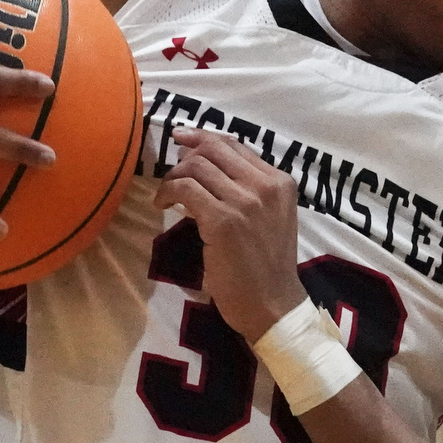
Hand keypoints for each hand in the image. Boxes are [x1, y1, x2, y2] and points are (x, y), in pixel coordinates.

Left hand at [153, 127, 306, 342]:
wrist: (272, 304)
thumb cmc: (267, 266)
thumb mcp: (270, 218)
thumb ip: (249, 190)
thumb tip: (206, 165)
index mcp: (280, 182)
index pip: (236, 145)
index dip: (205, 139)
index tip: (183, 140)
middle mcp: (265, 185)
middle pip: (214, 148)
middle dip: (186, 152)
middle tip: (171, 167)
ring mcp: (245, 201)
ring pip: (196, 165)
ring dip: (173, 176)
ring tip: (166, 194)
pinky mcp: (223, 220)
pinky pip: (186, 189)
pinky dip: (168, 192)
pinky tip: (162, 205)